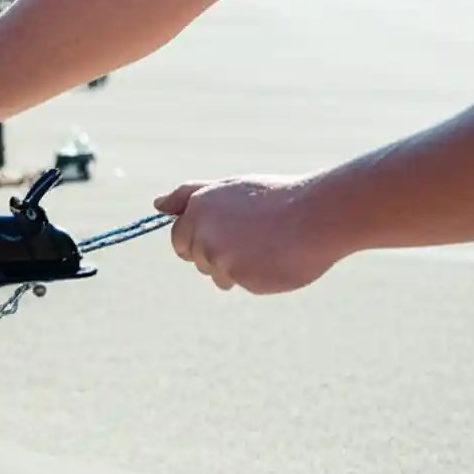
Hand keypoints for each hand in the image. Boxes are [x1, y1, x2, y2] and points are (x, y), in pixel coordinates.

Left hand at [154, 174, 355, 294]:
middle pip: (198, 260)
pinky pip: (243, 285)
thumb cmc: (274, 197)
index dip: (200, 240)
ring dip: (238, 267)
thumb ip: (189, 196)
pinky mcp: (242, 279)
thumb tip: (156, 205)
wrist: (317, 215)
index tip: (224, 234)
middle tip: (251, 236)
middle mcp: (204, 235)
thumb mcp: (229, 188)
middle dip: (218, 253)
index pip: (180, 240)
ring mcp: (221, 259)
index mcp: (197, 210)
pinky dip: (258, 276)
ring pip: (219, 276)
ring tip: (267, 245)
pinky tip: (277, 258)